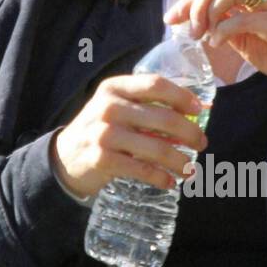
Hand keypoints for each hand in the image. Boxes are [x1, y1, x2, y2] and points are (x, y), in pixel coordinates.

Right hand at [52, 73, 208, 197]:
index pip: (155, 84)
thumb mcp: (116, 107)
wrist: (65, 156)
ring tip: (190, 169)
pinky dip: (160, 178)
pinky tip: (169, 182)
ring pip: (157, 148)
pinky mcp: (102, 159)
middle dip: (189, 132)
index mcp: (115, 88)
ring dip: (180, 161)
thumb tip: (195, 113)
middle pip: (163, 117)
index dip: (182, 96)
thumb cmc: (101, 129)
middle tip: (202, 143)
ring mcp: (104, 134)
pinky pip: (142, 169)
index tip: (199, 109)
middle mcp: (109, 107)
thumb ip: (147, 105)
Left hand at [164, 0, 266, 96]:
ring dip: (210, 13)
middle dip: (196, 4)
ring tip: (204, 36)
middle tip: (191, 31)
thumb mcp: (244, 36)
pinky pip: (245, 18)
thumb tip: (192, 22)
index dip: (187, 0)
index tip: (170, 20)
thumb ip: (223, 24)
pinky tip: (217, 43)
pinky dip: (225, 30)